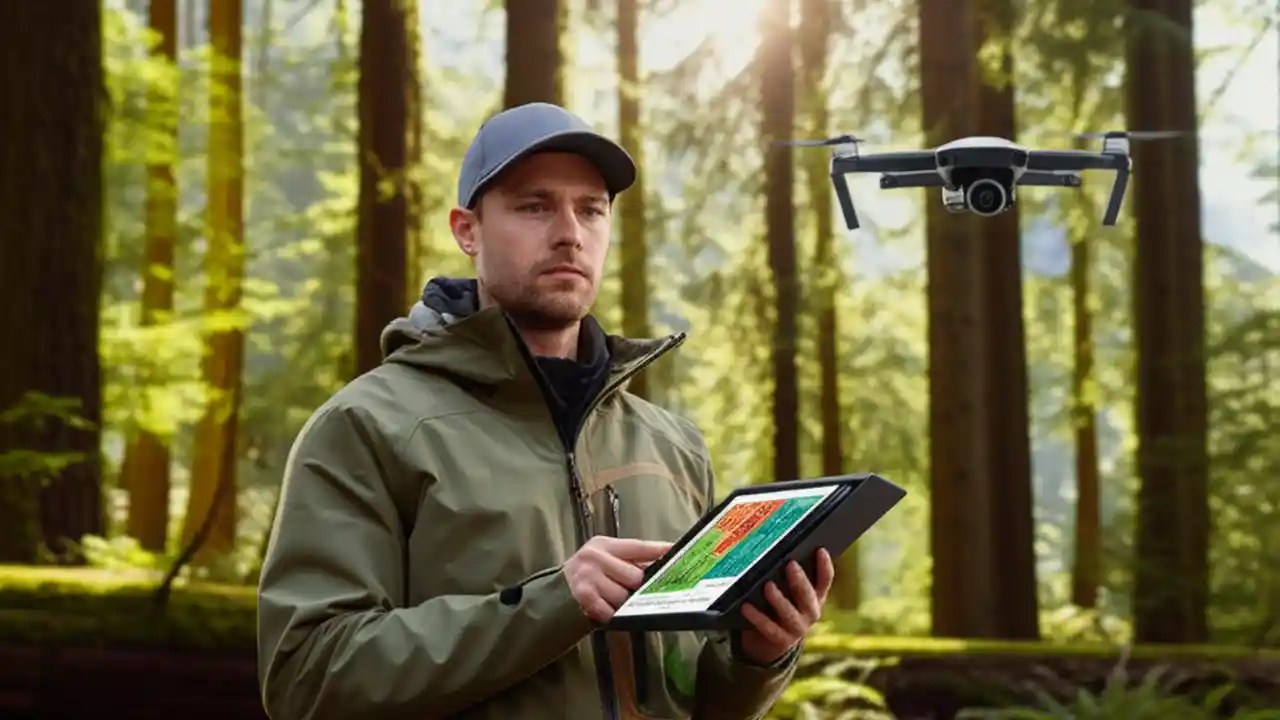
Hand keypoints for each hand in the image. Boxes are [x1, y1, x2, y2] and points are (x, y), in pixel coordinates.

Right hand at [564, 535, 672, 622]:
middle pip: (635, 576)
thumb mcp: (603, 562)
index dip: (658, 550)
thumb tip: (661, 564)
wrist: (551, 596)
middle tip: (623, 590)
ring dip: (619, 604)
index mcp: (604, 545)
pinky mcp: (582, 595)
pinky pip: (609, 610)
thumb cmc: (585, 579)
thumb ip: (628, 562)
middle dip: (633, 588)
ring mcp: (587, 575)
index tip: (676, 551)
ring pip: (623, 596)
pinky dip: (607, 614)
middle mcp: (595, 556)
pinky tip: (600, 609)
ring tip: (607, 600)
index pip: (638, 546)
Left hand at [738, 548, 834, 665]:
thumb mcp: (788, 592)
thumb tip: (775, 552)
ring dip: (779, 599)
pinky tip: (746, 606)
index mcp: (816, 597)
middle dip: (800, 580)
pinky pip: (769, 628)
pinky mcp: (782, 641)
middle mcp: (811, 613)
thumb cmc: (778, 605)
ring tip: (768, 586)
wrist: (770, 642)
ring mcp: (798, 628)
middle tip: (791, 564)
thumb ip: (787, 577)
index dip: (824, 566)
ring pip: (789, 613)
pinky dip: (757, 617)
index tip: (820, 550)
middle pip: (807, 596)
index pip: (825, 580)